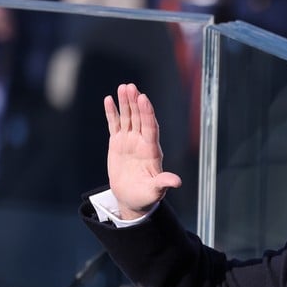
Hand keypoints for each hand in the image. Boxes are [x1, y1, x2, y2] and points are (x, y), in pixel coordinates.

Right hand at [104, 83, 182, 219]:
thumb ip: (163, 183)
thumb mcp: (155, 191)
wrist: (131, 198)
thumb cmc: (146, 196)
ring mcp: (129, 141)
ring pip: (127, 118)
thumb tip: (177, 182)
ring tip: (122, 87)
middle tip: (131, 87)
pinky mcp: (117, 143)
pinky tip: (108, 100)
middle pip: (139, 118)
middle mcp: (141, 142)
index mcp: (152, 151)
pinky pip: (114, 125)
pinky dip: (112, 113)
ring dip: (125, 103)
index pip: (150, 128)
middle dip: (135, 103)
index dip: (147, 114)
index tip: (143, 99)